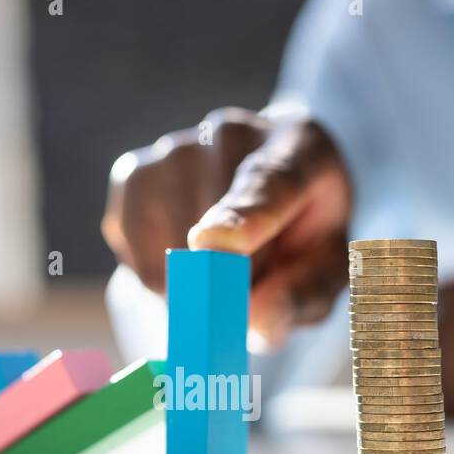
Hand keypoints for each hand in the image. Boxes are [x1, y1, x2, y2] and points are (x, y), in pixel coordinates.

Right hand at [102, 107, 351, 345]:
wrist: (268, 202)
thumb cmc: (301, 237)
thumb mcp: (325, 272)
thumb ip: (301, 296)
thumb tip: (254, 320)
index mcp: (301, 148)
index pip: (270, 180)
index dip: (243, 214)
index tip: (214, 246)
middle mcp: (231, 133)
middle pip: (206, 222)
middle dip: (219, 281)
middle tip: (241, 297)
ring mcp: (176, 147)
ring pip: (161, 234)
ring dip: (183, 279)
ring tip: (216, 273)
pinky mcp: (133, 171)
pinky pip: (127, 237)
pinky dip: (148, 269)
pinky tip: (180, 263)